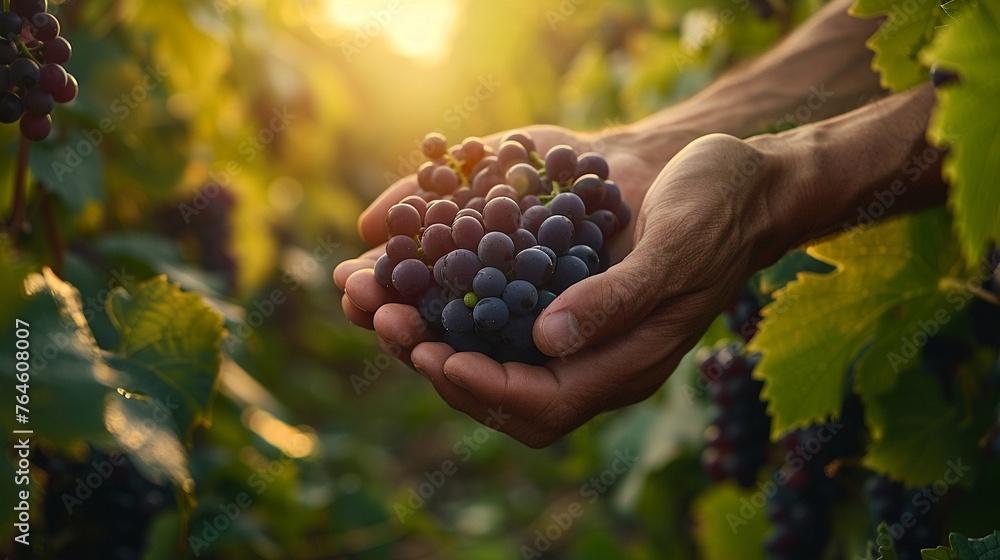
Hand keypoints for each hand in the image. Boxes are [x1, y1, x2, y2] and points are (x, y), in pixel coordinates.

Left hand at [373, 134, 791, 446]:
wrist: (746, 182)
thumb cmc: (720, 208)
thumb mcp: (676, 247)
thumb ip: (617, 300)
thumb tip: (545, 342)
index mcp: (628, 363)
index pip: (542, 403)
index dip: (481, 385)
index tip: (429, 351)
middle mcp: (594, 358)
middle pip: (500, 390)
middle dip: (434, 358)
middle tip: (378, 317)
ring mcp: (576, 329)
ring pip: (486, 354)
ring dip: (425, 328)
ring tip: (369, 292)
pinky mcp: (561, 294)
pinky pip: (493, 314)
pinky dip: (447, 297)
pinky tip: (408, 265)